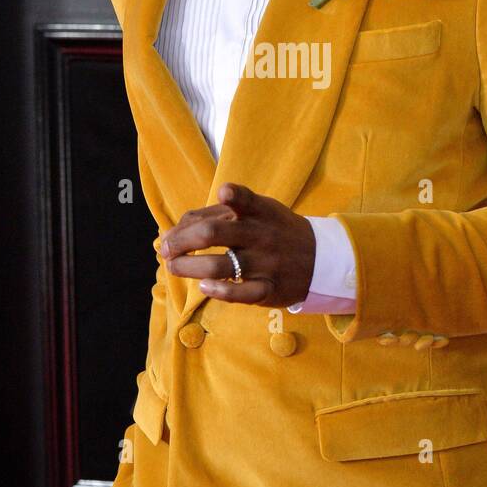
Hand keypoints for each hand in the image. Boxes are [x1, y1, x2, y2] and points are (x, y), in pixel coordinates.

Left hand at [159, 182, 316, 307]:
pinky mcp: (268, 289)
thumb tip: (174, 230)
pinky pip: (240, 293)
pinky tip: (204, 287)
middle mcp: (261, 235)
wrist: (321, 260)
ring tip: (173, 267)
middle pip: (213, 233)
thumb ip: (216, 215)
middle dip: (181, 241)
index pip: (245, 199)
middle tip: (165, 248)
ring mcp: (265, 263)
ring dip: (187, 267)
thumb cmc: (276, 232)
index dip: (233, 195)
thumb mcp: (257, 214)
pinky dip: (217, 290)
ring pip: (218, 266)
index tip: (223, 193)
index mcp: (258, 212)